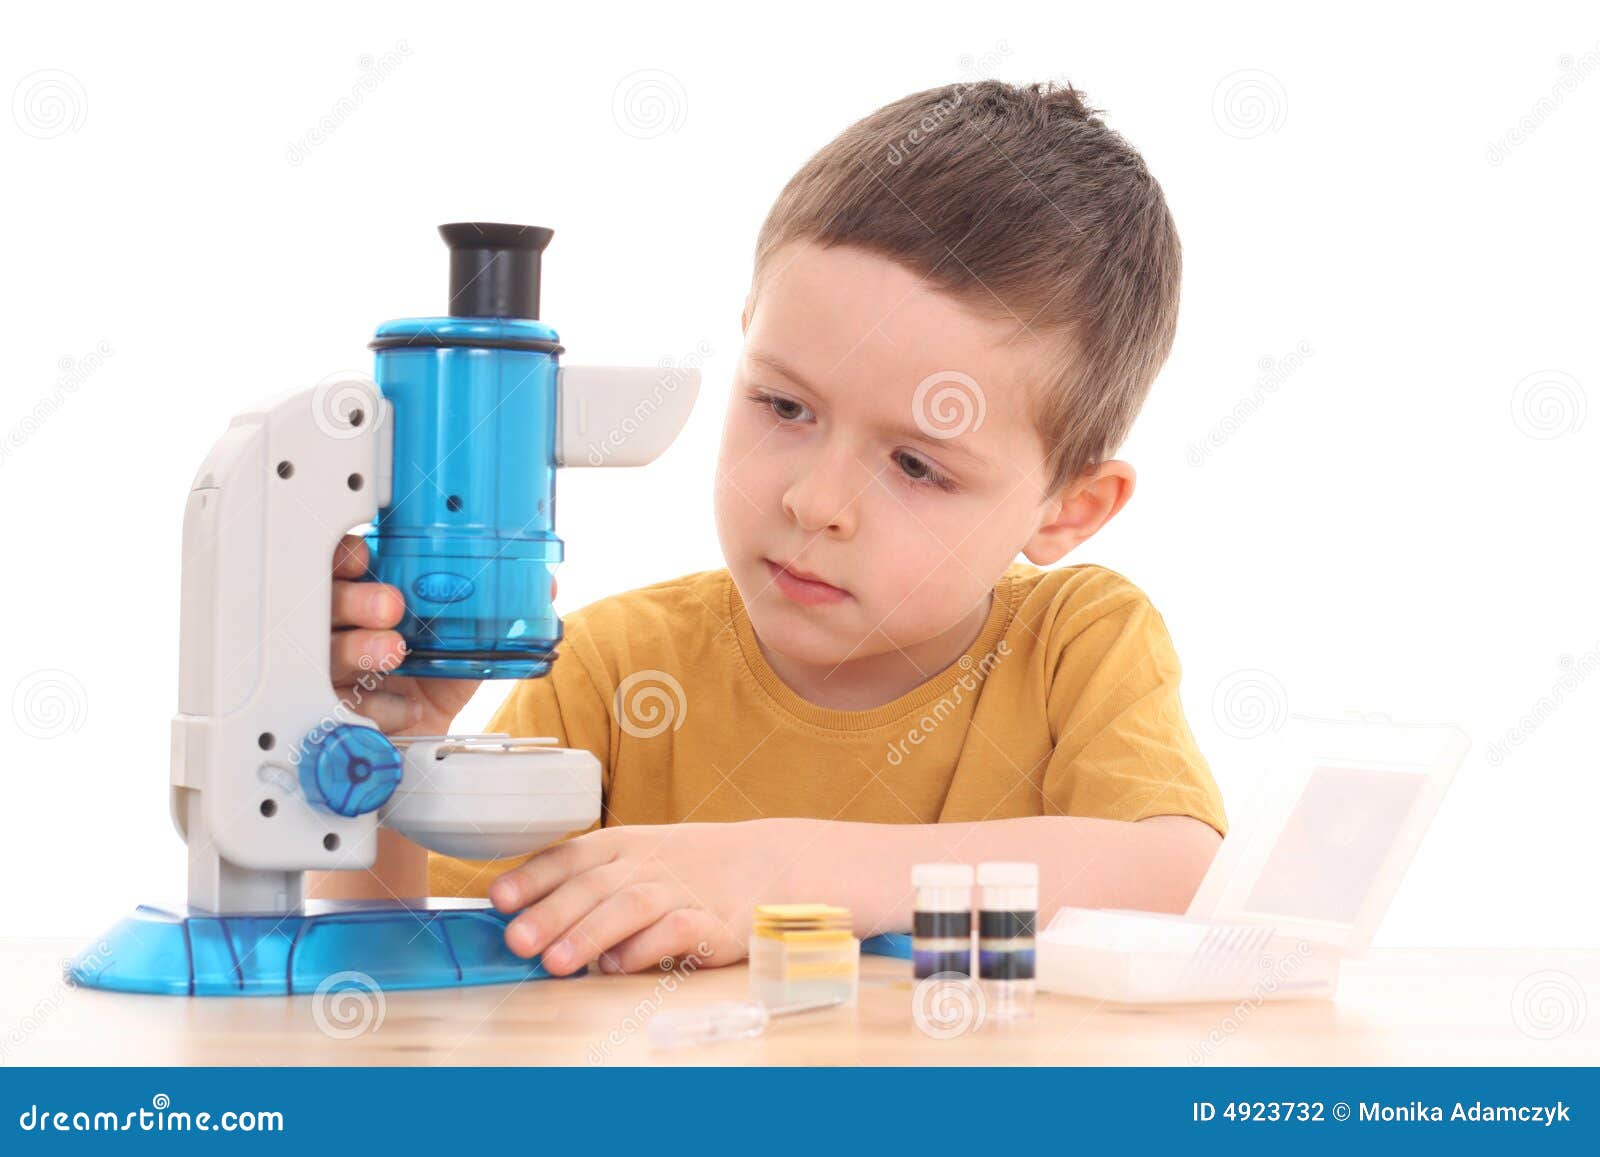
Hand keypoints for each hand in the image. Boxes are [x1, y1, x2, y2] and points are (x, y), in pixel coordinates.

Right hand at [329, 534, 485, 734]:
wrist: (429, 741)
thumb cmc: (434, 683)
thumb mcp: (468, 646)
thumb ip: (498, 615)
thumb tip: (546, 587)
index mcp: (370, 602)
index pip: (346, 568)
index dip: (349, 557)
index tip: (367, 554)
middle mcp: (346, 631)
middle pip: (328, 604)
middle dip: (355, 599)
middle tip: (391, 606)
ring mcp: (335, 672)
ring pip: (327, 652)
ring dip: (359, 648)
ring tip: (393, 652)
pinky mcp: (337, 714)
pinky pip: (345, 705)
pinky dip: (379, 706)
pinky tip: (406, 708)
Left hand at [487, 820, 797, 974]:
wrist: (770, 862)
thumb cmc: (689, 867)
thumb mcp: (638, 858)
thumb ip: (588, 885)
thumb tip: (523, 921)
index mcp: (623, 844)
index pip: (571, 856)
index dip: (533, 877)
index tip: (499, 898)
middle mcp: (647, 864)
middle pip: (594, 884)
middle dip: (552, 913)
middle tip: (517, 941)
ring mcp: (680, 890)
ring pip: (629, 906)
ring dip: (589, 934)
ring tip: (555, 962)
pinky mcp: (712, 921)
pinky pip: (676, 931)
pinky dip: (646, 948)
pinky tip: (619, 967)